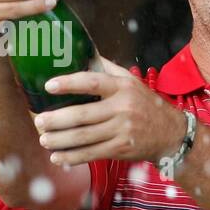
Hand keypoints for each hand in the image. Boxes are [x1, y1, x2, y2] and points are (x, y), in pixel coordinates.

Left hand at [34, 57, 189, 166]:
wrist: (171, 133)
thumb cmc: (145, 104)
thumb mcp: (131, 82)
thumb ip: (107, 69)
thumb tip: (82, 52)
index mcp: (122, 87)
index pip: (92, 82)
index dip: (69, 83)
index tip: (49, 85)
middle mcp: (123, 108)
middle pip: (83, 114)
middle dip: (57, 119)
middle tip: (38, 120)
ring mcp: (122, 130)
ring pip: (85, 136)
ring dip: (60, 140)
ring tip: (43, 139)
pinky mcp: (121, 149)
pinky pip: (92, 154)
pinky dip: (72, 157)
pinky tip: (57, 157)